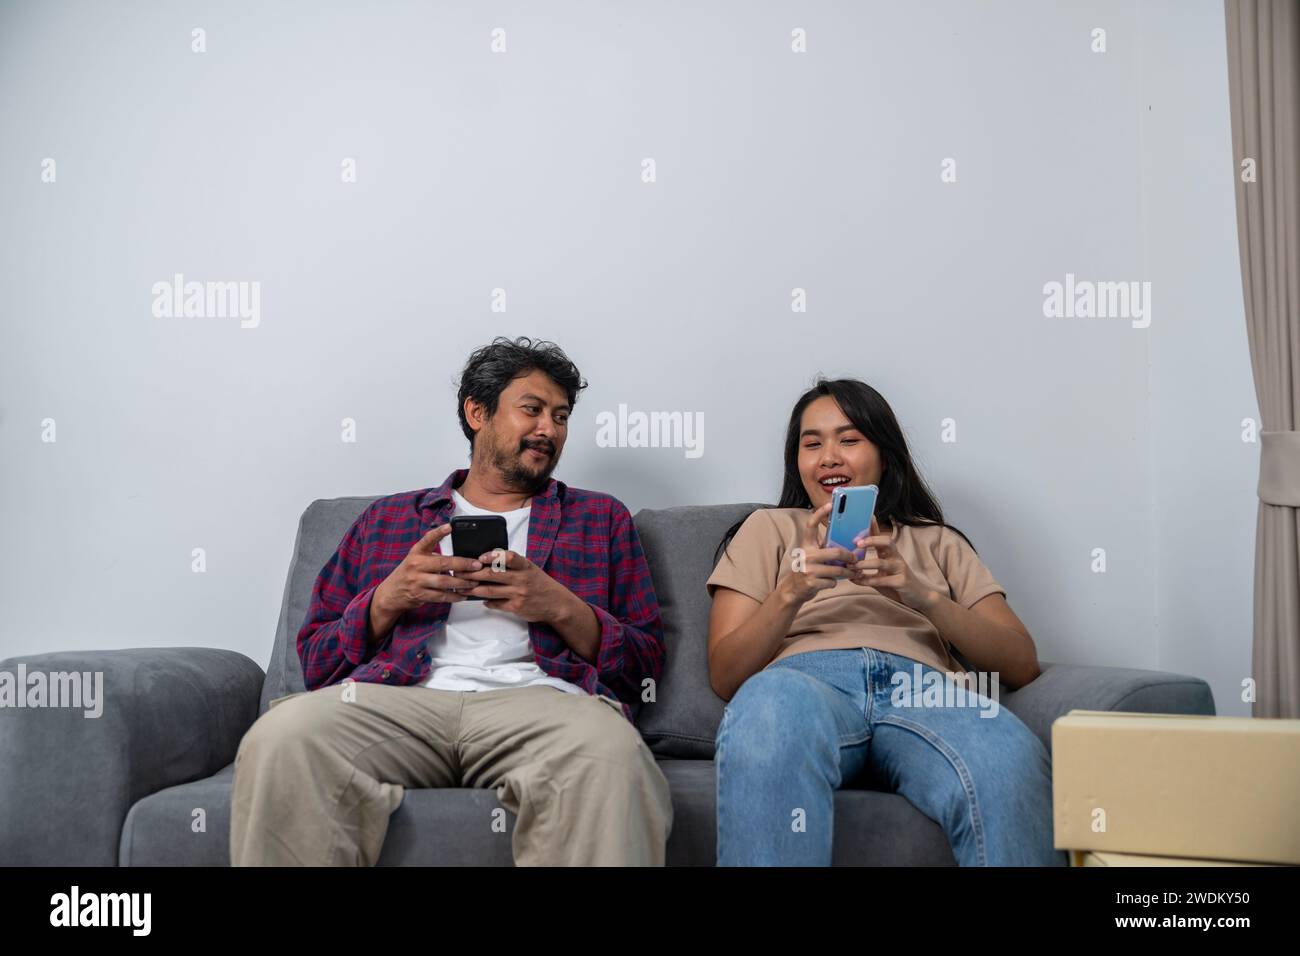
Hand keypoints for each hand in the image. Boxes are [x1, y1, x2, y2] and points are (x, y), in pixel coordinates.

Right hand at [375, 524, 483, 614]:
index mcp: (416, 553)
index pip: (427, 540)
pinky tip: (463, 595)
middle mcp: (416, 565)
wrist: (391, 592)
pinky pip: (441, 596)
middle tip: (476, 565)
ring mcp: (417, 581)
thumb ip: (433, 555)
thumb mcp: (416, 559)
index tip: (450, 526)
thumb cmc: (409, 573)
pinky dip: (454, 596)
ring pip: (444, 582)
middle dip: (462, 564)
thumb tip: (460, 556)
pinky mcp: (420, 595)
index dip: (438, 532)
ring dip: (461, 583)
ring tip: (473, 582)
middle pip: (443, 564)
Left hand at [453, 548, 573, 621]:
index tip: (480, 557)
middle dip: (473, 574)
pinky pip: (496, 603)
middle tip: (459, 572)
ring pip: (490, 591)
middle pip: (492, 575)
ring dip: (473, 589)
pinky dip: (486, 601)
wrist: (556, 603)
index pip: (509, 557)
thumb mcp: (530, 569)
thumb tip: (487, 561)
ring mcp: (518, 594)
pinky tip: (479, 599)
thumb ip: (513, 565)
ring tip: (462, 587)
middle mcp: (522, 579)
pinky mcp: (516, 607)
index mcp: (526, 566)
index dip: (493, 556)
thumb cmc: (539, 583)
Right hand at [778, 502, 858, 606]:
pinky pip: (832, 581)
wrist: (792, 590)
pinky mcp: (811, 582)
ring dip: (847, 572)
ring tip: (853, 572)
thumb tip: (845, 542)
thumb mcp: (812, 556)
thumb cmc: (807, 570)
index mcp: (806, 545)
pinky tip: (830, 582)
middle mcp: (806, 555)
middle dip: (849, 556)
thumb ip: (823, 548)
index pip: (811, 526)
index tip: (830, 504)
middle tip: (855, 558)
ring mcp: (808, 569)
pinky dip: (834, 583)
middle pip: (835, 552)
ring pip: (837, 569)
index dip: (820, 513)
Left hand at [849, 515, 938, 610]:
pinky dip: (868, 580)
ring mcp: (900, 569)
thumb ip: (869, 567)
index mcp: (891, 554)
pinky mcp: (901, 581)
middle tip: (857, 543)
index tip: (867, 517)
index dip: (875, 527)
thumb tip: (848, 564)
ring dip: (864, 564)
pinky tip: (858, 581)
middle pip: (887, 542)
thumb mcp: (883, 572)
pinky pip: (882, 580)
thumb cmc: (897, 582)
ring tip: (852, 566)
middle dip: (871, 540)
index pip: (882, 537)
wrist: (918, 596)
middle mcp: (896, 558)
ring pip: (881, 562)